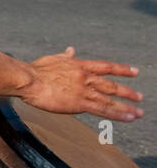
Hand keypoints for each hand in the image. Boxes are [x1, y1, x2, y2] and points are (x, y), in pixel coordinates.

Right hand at [20, 46, 141, 120]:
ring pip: (109, 99)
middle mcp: (85, 78)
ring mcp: (83, 91)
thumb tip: (71, 50)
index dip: (122, 69)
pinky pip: (102, 110)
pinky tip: (128, 117)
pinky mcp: (78, 103)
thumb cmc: (35, 70)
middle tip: (140, 97)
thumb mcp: (53, 59)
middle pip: (111, 85)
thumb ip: (65, 56)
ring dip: (126, 106)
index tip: (134, 72)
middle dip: (127, 92)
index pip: (106, 67)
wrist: (28, 79)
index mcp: (79, 66)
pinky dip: (117, 114)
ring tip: (138, 112)